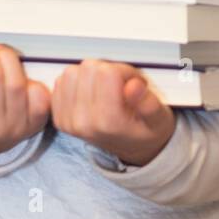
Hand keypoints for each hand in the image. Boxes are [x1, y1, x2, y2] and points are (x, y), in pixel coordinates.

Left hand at [51, 60, 175, 166]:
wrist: (131, 148)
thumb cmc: (145, 130)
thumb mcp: (159, 118)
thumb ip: (148, 103)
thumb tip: (133, 87)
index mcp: (109, 122)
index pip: (107, 73)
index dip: (125, 71)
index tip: (132, 84)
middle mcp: (84, 123)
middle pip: (88, 70)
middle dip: (107, 71)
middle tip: (120, 87)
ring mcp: (68, 122)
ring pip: (71, 73)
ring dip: (90, 75)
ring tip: (107, 89)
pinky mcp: (59, 118)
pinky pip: (60, 83)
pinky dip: (76, 82)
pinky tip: (91, 93)